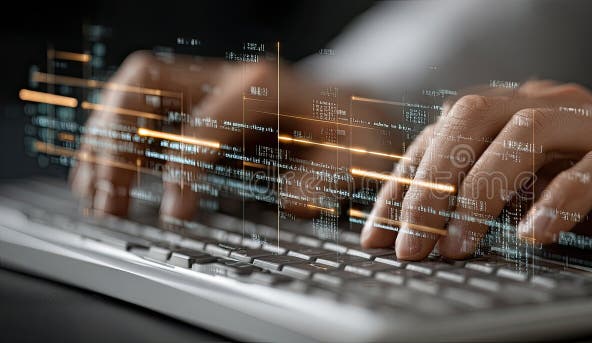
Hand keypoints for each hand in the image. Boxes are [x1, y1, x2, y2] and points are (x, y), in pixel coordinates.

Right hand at [70, 51, 382, 219]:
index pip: (203, 118)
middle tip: (109, 194)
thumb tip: (293, 200)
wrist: (357, 104)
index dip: (184, 165)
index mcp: (264, 84)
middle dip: (117, 137)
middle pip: (144, 82)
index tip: (176, 209)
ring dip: (104, 140)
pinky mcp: (197, 105)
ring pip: (131, 93)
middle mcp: (226, 77)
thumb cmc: (357, 128)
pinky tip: (104, 179)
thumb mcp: (360, 153)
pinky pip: (140, 113)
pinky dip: (115, 143)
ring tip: (94, 194)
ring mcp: (207, 87)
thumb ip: (330, 176)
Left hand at [361, 81, 591, 258]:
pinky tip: (532, 236)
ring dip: (481, 193)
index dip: (404, 182)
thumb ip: (490, 191)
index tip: (377, 233)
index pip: (445, 133)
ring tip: (456, 245)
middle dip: (431, 184)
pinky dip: (557, 202)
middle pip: (474, 121)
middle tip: (408, 244)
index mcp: (519, 109)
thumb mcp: (538, 185)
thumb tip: (423, 228)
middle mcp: (552, 106)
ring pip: (526, 137)